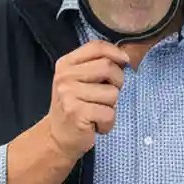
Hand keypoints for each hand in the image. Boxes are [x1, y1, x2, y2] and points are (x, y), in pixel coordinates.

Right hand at [44, 40, 128, 159]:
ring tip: (97, 112)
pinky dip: (108, 123)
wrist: (57, 137)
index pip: (97, 47)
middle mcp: (65, 77)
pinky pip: (109, 113)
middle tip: (107, 96)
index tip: (124, 62)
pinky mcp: (76, 113)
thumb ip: (97, 65)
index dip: (116, 52)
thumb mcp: (79, 80)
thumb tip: (126, 57)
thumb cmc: (75, 106)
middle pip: (107, 67)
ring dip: (111, 106)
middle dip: (117, 82)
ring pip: (112, 93)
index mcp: (66, 64)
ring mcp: (68, 94)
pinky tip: (96, 125)